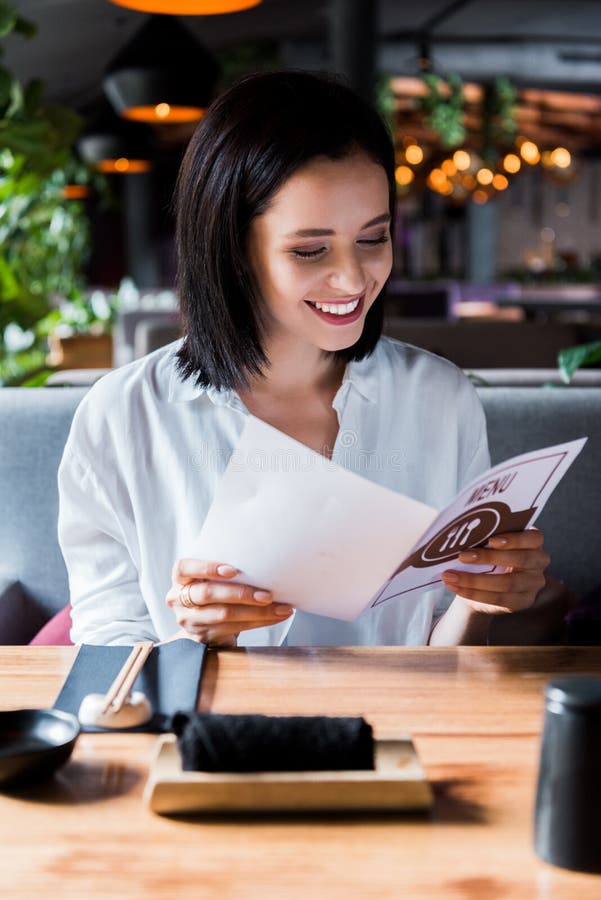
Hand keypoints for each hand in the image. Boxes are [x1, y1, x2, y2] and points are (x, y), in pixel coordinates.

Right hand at [166, 558, 292, 646]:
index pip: (184, 568)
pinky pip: (233, 628)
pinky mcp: (203, 636)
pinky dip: (258, 622)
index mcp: (181, 578)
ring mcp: (190, 620)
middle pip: (208, 594)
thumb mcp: (212, 577)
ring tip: (280, 608)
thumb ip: (224, 570)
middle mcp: (179, 599)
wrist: (205, 622)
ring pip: (224, 614)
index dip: (206, 568)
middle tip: (268, 595)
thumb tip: (262, 560)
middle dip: (241, 594)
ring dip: (257, 612)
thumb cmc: (215, 590)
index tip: (233, 570)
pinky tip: (274, 617)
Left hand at [441, 528, 549, 614]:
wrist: (483, 582)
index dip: (514, 539)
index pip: (534, 538)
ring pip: (507, 583)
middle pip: (520, 560)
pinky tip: (455, 587)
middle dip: (489, 558)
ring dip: (475, 580)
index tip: (491, 540)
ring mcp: (533, 584)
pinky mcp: (522, 601)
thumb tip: (460, 531)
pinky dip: (473, 593)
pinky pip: (498, 599)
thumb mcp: (487, 542)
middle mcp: (539, 562)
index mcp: (534, 541)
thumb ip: (484, 535)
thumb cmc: (487, 553)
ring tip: (450, 575)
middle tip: (462, 556)